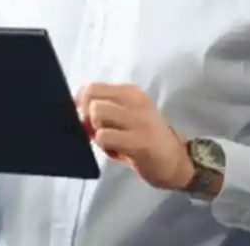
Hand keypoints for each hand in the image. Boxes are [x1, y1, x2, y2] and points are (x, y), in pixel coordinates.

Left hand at [76, 82, 194, 190]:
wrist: (176, 162)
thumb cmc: (143, 138)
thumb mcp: (125, 116)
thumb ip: (103, 108)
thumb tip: (73, 109)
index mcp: (130, 92)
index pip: (91, 87)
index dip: (80, 105)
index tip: (88, 120)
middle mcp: (136, 101)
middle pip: (90, 98)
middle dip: (86, 118)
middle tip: (99, 133)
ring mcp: (139, 120)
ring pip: (96, 113)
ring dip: (97, 133)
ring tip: (112, 142)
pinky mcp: (140, 141)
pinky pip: (104, 137)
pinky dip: (105, 148)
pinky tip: (119, 153)